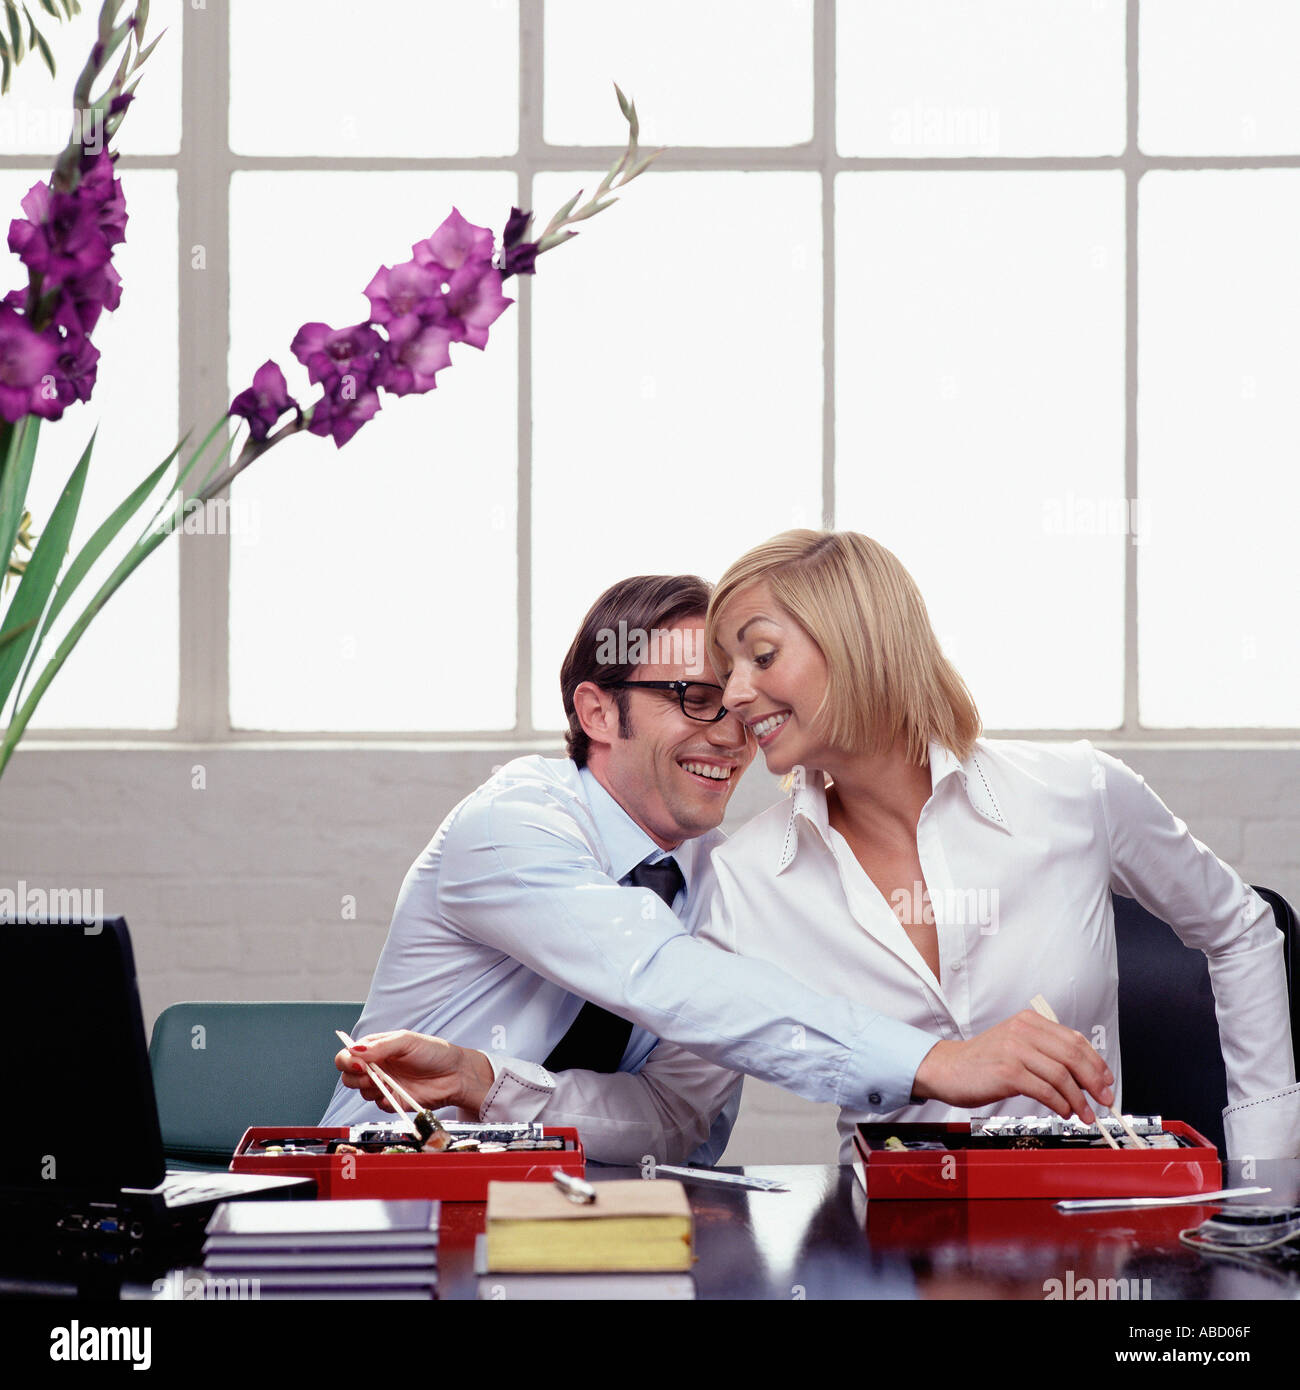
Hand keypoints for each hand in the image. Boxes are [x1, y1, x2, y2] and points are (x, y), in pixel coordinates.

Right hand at [334, 1030, 495, 1114]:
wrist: (455, 1075)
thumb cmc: (434, 1052)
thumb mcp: (406, 1041)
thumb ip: (380, 1046)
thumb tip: (355, 1050)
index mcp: (376, 1049)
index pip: (348, 1054)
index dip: (347, 1060)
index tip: (359, 1064)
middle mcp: (377, 1067)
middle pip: (348, 1076)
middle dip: (355, 1077)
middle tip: (371, 1075)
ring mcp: (384, 1085)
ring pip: (361, 1091)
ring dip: (370, 1088)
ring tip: (387, 1083)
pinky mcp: (393, 1101)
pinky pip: (377, 1105)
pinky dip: (383, 1100)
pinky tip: (395, 1094)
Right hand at [911, 1011, 1114, 1122]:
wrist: (946, 1068)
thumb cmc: (983, 1061)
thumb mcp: (1015, 1045)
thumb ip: (1045, 1052)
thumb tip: (1084, 1075)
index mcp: (1029, 1021)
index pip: (1074, 1040)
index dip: (1096, 1062)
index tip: (1107, 1081)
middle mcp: (1023, 1031)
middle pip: (1073, 1056)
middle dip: (1094, 1082)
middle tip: (1104, 1100)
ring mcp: (1014, 1050)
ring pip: (1062, 1075)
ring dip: (1079, 1100)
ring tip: (1084, 1114)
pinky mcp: (1007, 1072)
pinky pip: (1045, 1090)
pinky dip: (1060, 1104)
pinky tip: (1063, 1112)